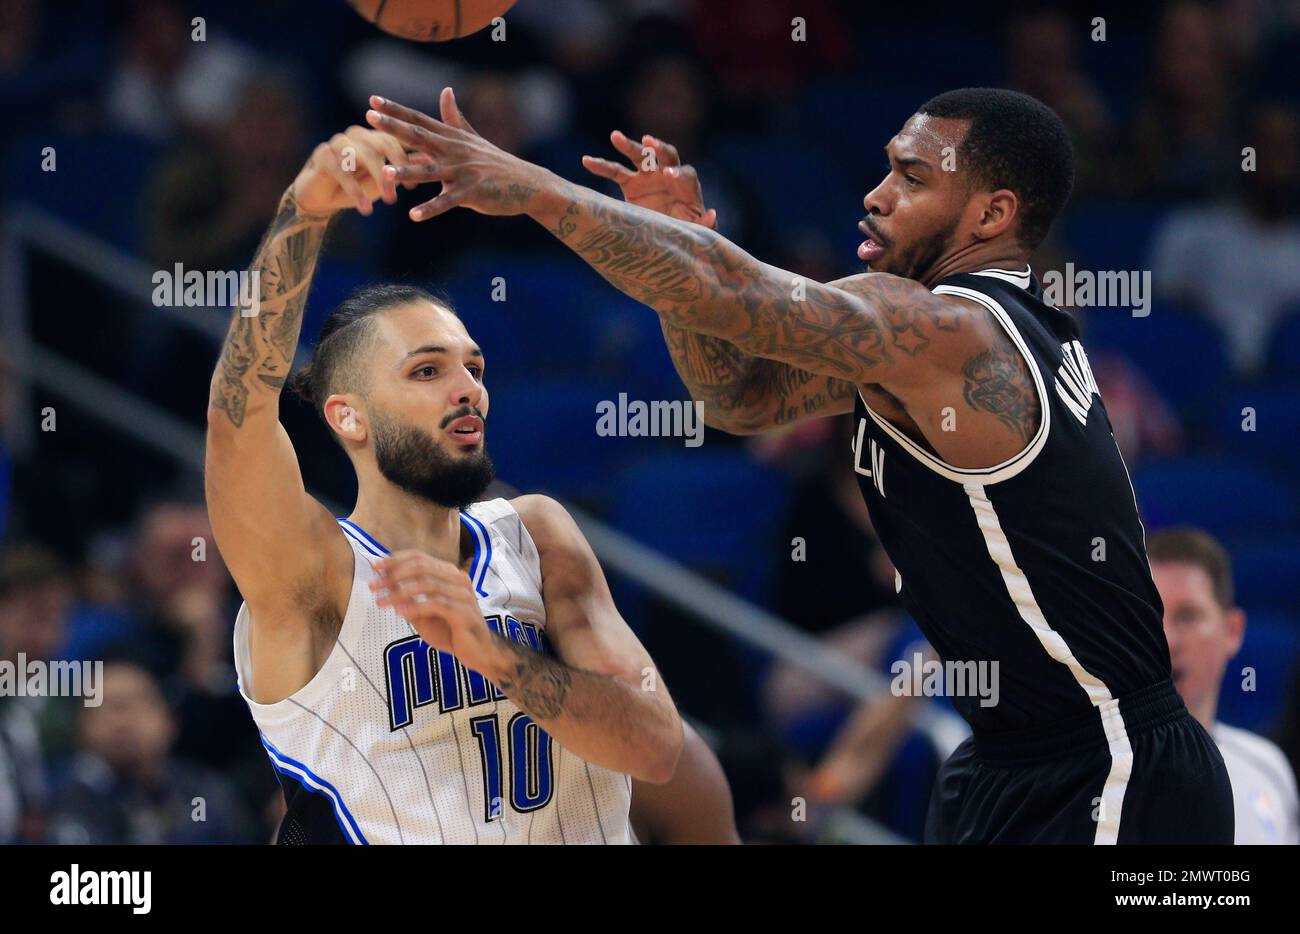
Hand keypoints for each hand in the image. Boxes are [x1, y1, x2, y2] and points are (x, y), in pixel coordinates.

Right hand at [290, 125, 419, 216]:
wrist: (322, 199)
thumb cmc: (357, 187)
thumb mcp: (383, 181)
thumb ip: (401, 169)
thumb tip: (428, 159)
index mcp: (374, 138)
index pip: (393, 140)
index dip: (405, 161)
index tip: (414, 187)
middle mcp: (357, 135)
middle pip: (379, 144)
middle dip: (392, 171)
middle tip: (401, 194)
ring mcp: (338, 142)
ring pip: (361, 154)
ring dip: (377, 180)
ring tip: (389, 202)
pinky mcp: (322, 154)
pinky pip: (340, 169)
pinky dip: (355, 190)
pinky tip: (365, 207)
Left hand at [365, 88, 551, 219]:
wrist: (528, 183)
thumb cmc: (497, 164)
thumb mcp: (473, 138)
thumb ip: (455, 118)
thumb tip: (445, 91)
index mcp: (452, 138)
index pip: (419, 121)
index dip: (396, 111)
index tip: (372, 100)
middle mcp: (455, 151)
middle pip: (419, 137)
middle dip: (393, 127)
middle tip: (369, 118)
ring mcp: (464, 172)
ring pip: (430, 172)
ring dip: (407, 173)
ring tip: (385, 174)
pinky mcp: (472, 193)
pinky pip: (447, 202)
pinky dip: (430, 209)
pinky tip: (413, 215)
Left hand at [370, 550, 491, 666]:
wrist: (477, 652)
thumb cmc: (451, 631)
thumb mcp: (423, 613)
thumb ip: (408, 598)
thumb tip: (385, 583)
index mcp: (449, 574)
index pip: (420, 557)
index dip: (396, 559)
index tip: (375, 567)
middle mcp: (458, 579)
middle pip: (422, 567)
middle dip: (393, 575)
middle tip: (374, 586)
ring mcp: (463, 595)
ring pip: (427, 584)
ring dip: (399, 592)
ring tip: (381, 602)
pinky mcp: (464, 612)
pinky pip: (436, 604)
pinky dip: (415, 607)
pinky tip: (400, 613)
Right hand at [583, 131, 715, 227]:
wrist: (665, 238)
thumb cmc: (685, 233)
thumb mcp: (696, 232)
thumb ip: (705, 225)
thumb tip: (712, 213)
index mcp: (687, 187)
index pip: (686, 174)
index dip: (678, 173)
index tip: (668, 176)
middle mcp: (669, 175)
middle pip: (666, 155)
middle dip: (658, 148)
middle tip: (648, 143)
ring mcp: (649, 177)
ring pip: (640, 156)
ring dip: (629, 145)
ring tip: (615, 137)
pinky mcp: (631, 184)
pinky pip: (615, 171)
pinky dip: (601, 165)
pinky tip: (586, 161)